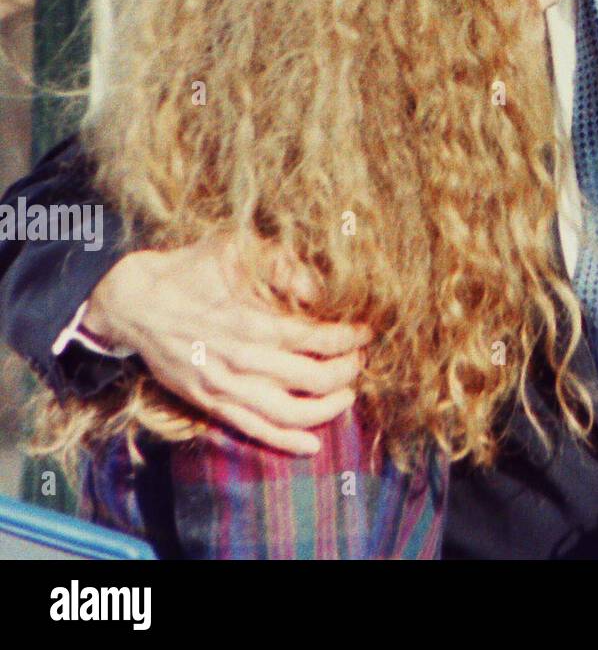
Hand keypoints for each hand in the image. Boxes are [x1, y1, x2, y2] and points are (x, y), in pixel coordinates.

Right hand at [83, 235, 371, 454]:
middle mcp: (243, 360)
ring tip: (348, 395)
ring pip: (289, 413)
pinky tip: (313, 445)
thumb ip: (284, 266)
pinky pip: (254, 430)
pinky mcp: (210, 403)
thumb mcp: (238, 249)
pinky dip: (286, 441)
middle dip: (346, 370)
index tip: (365, 332)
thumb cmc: (192, 269)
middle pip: (313, 378)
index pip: (317, 339)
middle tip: (360, 359)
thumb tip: (321, 289)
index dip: (348, 338)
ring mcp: (225, 387)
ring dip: (328, 408)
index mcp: (253, 320)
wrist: (134, 301)